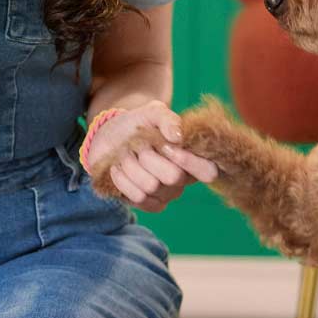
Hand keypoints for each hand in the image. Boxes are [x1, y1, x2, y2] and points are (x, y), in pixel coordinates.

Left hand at [87, 101, 218, 212]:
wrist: (109, 138)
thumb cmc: (136, 124)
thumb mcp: (152, 113)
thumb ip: (168, 119)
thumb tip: (177, 137)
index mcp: (193, 157)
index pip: (208, 171)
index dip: (189, 161)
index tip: (166, 145)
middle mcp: (183, 179)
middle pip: (173, 177)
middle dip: (148, 156)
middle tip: (138, 145)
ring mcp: (166, 194)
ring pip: (151, 186)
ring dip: (131, 165)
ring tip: (125, 154)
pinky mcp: (148, 204)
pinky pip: (138, 197)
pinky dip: (123, 179)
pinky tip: (118, 168)